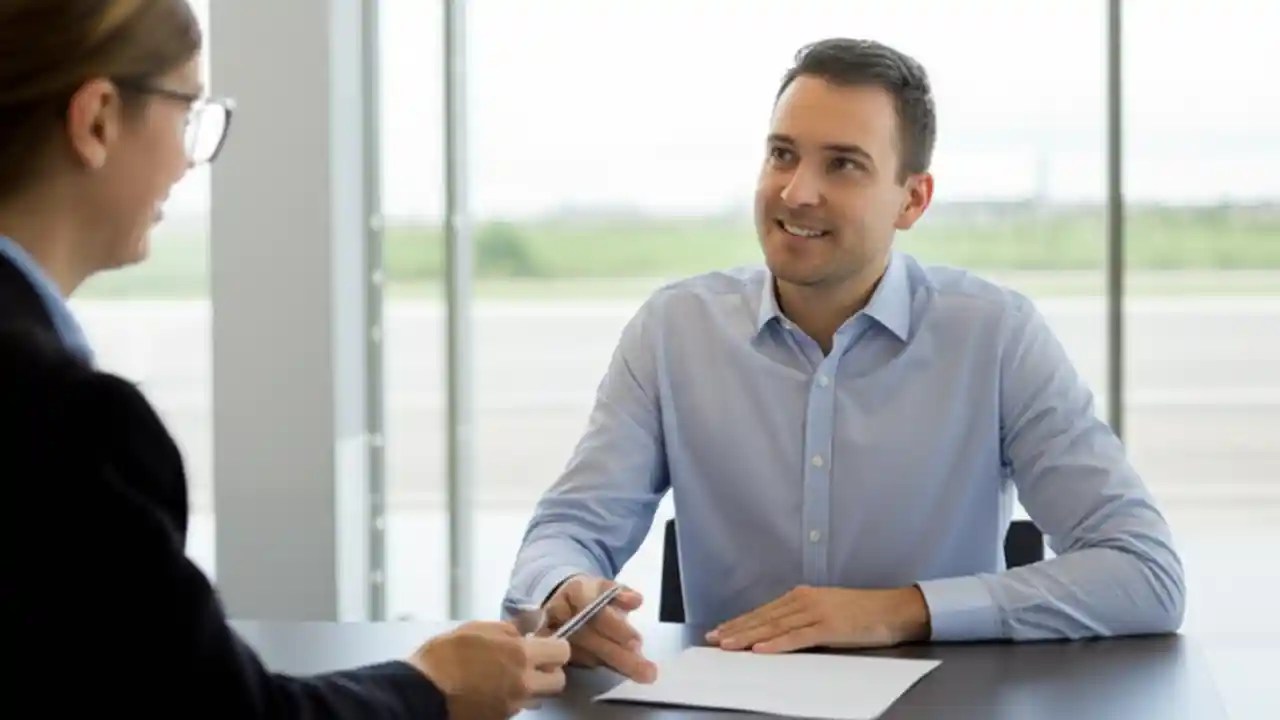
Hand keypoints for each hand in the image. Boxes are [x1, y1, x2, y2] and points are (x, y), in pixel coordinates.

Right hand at [410, 621, 570, 718]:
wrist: (423, 692)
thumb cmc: (446, 654)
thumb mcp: (479, 628)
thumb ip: (514, 625)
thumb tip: (538, 618)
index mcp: (521, 655)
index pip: (563, 652)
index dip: (555, 646)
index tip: (543, 644)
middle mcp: (523, 684)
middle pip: (558, 682)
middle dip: (549, 671)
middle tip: (532, 663)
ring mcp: (513, 706)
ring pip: (539, 697)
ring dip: (531, 687)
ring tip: (508, 676)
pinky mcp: (501, 719)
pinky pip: (517, 708)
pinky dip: (512, 699)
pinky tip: (492, 689)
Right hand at [544, 575, 657, 682]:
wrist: (561, 601)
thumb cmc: (589, 595)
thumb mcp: (606, 587)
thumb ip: (621, 593)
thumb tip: (635, 600)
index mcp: (576, 591)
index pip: (594, 609)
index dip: (615, 627)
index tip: (637, 642)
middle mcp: (559, 613)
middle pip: (589, 637)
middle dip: (619, 656)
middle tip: (647, 671)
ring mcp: (551, 634)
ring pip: (583, 654)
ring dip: (612, 664)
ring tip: (641, 672)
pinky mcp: (548, 652)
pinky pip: (574, 664)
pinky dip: (599, 667)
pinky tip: (620, 671)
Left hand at [706, 585, 930, 653]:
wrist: (894, 610)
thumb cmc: (864, 613)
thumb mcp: (827, 612)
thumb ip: (803, 619)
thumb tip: (778, 633)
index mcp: (803, 596)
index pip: (764, 611)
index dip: (741, 622)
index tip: (720, 631)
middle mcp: (805, 600)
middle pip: (763, 618)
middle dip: (736, 629)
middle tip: (713, 639)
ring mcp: (816, 613)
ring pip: (774, 626)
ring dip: (748, 636)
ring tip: (727, 644)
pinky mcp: (828, 627)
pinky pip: (796, 637)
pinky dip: (776, 644)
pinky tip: (760, 649)